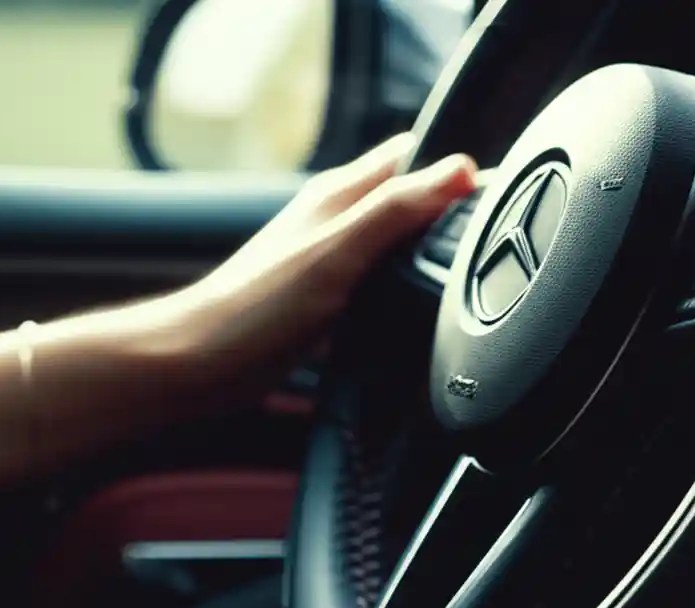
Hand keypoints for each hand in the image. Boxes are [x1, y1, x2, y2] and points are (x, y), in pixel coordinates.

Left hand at [168, 134, 477, 388]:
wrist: (200, 365)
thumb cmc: (254, 309)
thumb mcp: (338, 252)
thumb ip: (397, 210)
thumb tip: (461, 170)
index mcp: (339, 195)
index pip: (411, 155)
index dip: (454, 165)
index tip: (494, 192)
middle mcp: (336, 222)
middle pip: (409, 200)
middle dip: (450, 212)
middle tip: (489, 237)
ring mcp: (331, 262)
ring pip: (396, 244)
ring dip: (428, 252)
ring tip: (464, 273)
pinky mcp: (327, 303)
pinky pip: (381, 284)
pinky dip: (406, 291)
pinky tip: (420, 313)